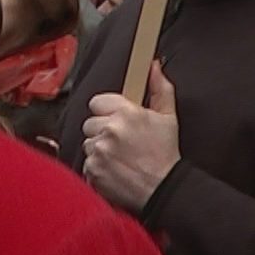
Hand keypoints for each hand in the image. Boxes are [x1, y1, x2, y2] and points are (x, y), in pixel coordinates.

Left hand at [82, 61, 179, 212]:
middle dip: (102, 130)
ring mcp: (98, 150)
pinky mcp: (91, 169)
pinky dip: (97, 165)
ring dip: (99, 148)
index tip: (116, 119)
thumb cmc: (165, 154)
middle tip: (121, 141)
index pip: (97, 102)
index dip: (106, 111)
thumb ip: (159, 89)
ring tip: (120, 156)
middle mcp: (109, 130)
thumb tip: (154, 67)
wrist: (162, 188)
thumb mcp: (168, 117)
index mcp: (126, 113)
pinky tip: (114, 168)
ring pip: (87, 142)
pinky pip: (86, 161)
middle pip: (90, 122)